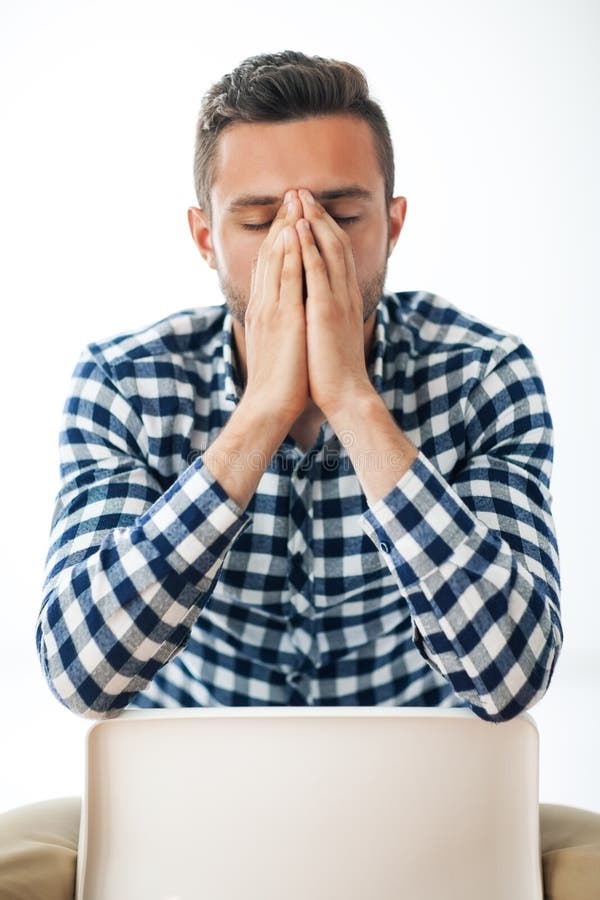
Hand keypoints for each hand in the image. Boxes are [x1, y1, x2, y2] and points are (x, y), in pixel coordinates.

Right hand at [241, 190, 308, 426]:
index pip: (271, 265)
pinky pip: (287, 277)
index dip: (280, 237)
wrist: (269, 406)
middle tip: (293, 194)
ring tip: (295, 200)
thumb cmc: (278, 382)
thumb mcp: (277, 345)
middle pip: (273, 254)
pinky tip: (297, 231)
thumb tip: (289, 316)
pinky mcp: (283, 318)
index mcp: (263, 310)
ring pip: (278, 259)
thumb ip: (281, 326)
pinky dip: (291, 252)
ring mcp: (272, 309)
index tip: (290, 215)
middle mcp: (264, 304)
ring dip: (287, 227)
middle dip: (283, 222)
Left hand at [295, 189, 374, 418]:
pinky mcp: (326, 311)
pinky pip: (317, 271)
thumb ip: (325, 315)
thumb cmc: (333, 371)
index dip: (322, 228)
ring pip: (328, 250)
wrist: (346, 395)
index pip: (335, 254)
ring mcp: (337, 300)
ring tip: (298, 197)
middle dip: (317, 215)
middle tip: (301, 191)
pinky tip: (298, 228)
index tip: (307, 209)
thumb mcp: (330, 335)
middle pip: (333, 243)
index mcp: (345, 299)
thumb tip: (313, 306)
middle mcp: (345, 293)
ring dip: (312, 221)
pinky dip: (309, 246)